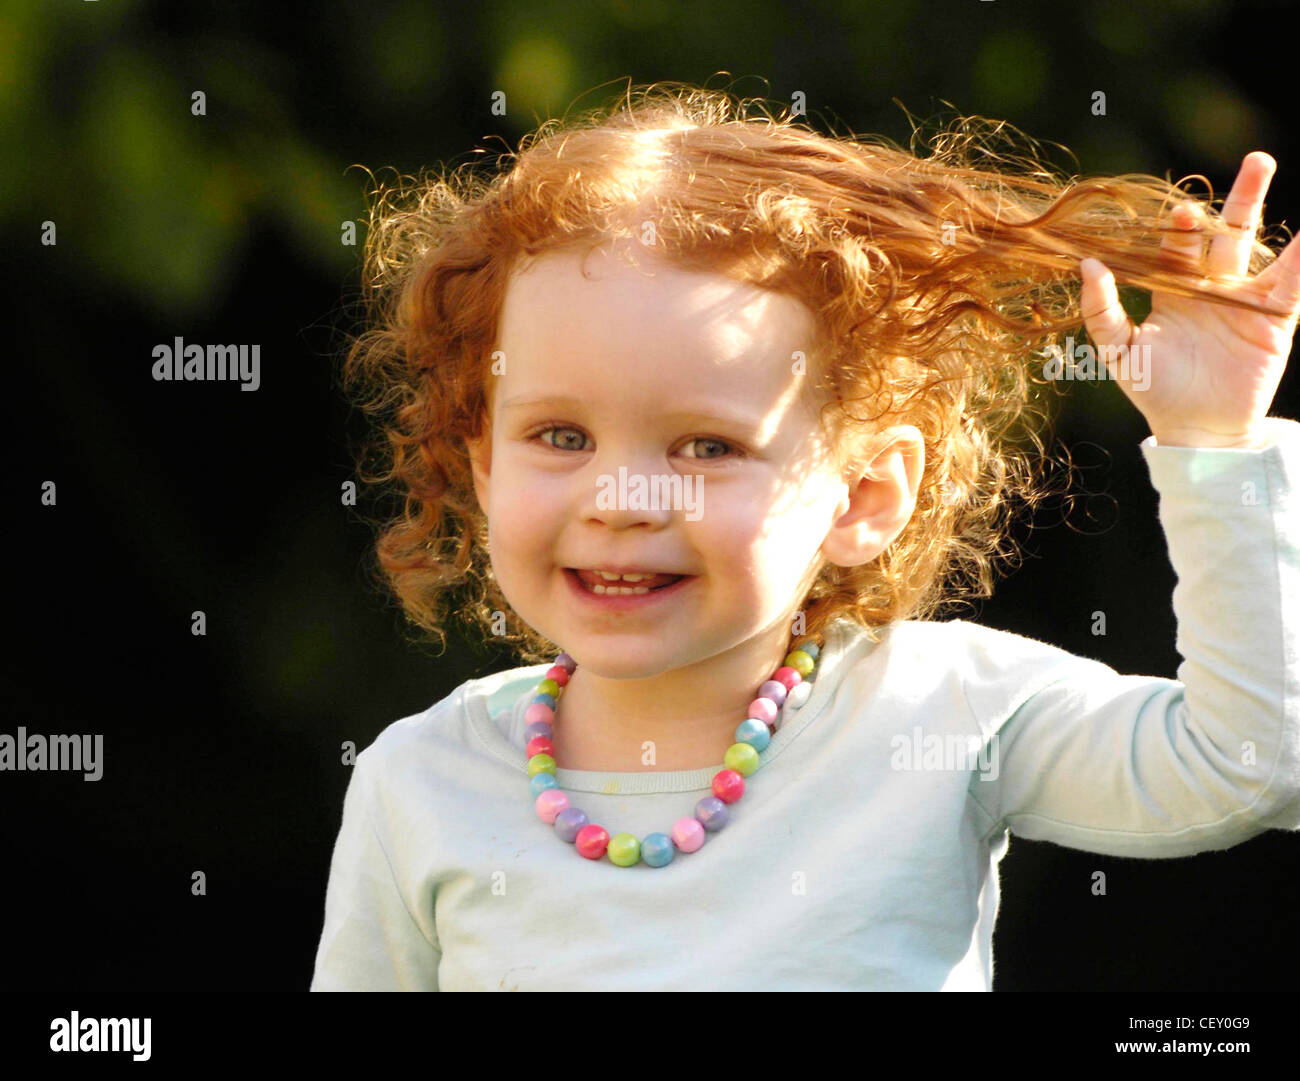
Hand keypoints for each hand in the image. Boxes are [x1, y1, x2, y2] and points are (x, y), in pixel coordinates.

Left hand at [1078, 151, 1299, 447]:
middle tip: (1257, 160)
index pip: (1179, 247)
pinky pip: (1291, 286)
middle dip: (1242, 198)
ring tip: (1281, 176)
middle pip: (1228, 234)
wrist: (1195, 427)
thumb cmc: (1154, 389)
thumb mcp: (1119, 351)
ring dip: (1273, 217)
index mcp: (1175, 291)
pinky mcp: (1274, 321)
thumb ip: (1101, 311)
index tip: (1179, 209)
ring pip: (1262, 250)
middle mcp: (1212, 288)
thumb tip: (1087, 265)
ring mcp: (1245, 301)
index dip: (1180, 227)